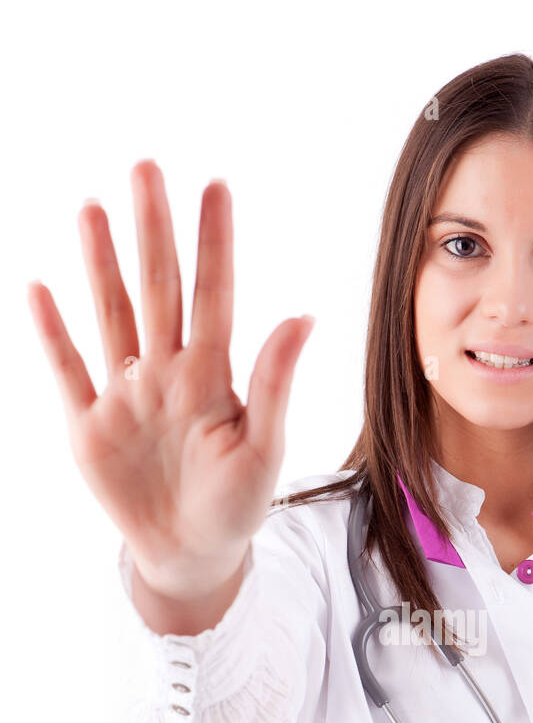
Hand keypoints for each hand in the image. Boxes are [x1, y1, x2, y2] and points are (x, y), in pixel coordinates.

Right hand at [27, 160, 314, 596]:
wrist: (191, 555)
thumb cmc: (236, 503)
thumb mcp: (264, 448)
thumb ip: (274, 382)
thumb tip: (304, 316)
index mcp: (212, 376)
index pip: (213, 294)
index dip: (213, 242)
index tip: (215, 185)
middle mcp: (166, 372)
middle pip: (156, 289)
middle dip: (152, 230)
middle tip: (145, 167)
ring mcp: (124, 394)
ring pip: (111, 314)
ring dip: (101, 263)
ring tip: (93, 207)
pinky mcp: (89, 425)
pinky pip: (66, 369)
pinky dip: (51, 332)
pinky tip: (39, 287)